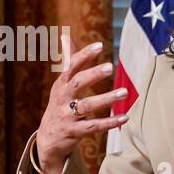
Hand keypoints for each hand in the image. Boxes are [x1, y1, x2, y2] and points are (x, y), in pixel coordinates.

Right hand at [34, 34, 128, 173]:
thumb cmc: (60, 105)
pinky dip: (109, 122)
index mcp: (61, 84)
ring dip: (106, 99)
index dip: (84, 55)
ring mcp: (67, 115)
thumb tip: (65, 35)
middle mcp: (62, 98)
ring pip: (86, 106)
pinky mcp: (74, 131)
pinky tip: (125, 117)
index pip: (71, 66)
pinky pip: (93, 126)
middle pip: (77, 83)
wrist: (48, 138)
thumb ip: (67, 60)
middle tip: (110, 67)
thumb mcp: (61, 83)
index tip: (99, 46)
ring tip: (124, 92)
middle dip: (93, 75)